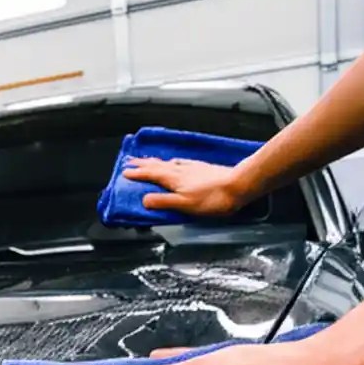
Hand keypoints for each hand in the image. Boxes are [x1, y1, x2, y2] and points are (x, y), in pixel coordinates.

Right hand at [123, 158, 244, 216]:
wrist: (238, 186)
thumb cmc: (213, 198)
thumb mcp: (184, 204)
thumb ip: (163, 202)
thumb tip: (144, 200)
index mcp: (173, 178)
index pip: (150, 174)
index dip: (137, 173)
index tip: (125, 172)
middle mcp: (180, 170)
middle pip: (157, 165)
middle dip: (142, 164)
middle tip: (130, 161)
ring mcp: (191, 168)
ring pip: (167, 162)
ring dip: (155, 161)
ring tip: (147, 160)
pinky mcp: (201, 168)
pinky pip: (180, 162)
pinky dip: (171, 162)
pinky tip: (174, 162)